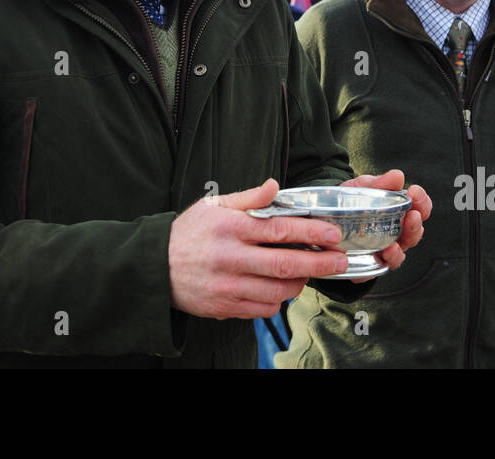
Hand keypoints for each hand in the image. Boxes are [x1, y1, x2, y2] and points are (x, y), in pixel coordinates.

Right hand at [168, 179, 351, 319]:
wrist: (154, 268)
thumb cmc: (188, 233)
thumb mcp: (213, 205)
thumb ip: (248, 198)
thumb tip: (275, 185)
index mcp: (230, 228)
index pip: (279, 230)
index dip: (310, 232)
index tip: (333, 233)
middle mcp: (230, 258)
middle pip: (285, 264)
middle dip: (319, 263)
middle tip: (340, 260)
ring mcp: (228, 286)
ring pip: (278, 291)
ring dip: (301, 283)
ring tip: (310, 272)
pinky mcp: (225, 307)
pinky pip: (264, 309)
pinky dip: (279, 301)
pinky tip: (281, 288)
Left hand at [341, 169, 430, 278]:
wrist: (326, 215)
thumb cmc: (351, 200)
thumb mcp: (363, 187)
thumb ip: (379, 183)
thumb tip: (397, 176)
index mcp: (400, 214)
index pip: (420, 209)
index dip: (422, 202)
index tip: (415, 192)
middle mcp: (396, 234)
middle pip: (414, 234)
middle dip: (415, 226)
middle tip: (412, 216)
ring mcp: (384, 251)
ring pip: (399, 254)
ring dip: (399, 250)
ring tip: (393, 245)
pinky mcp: (369, 264)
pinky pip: (378, 267)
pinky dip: (380, 263)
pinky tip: (380, 255)